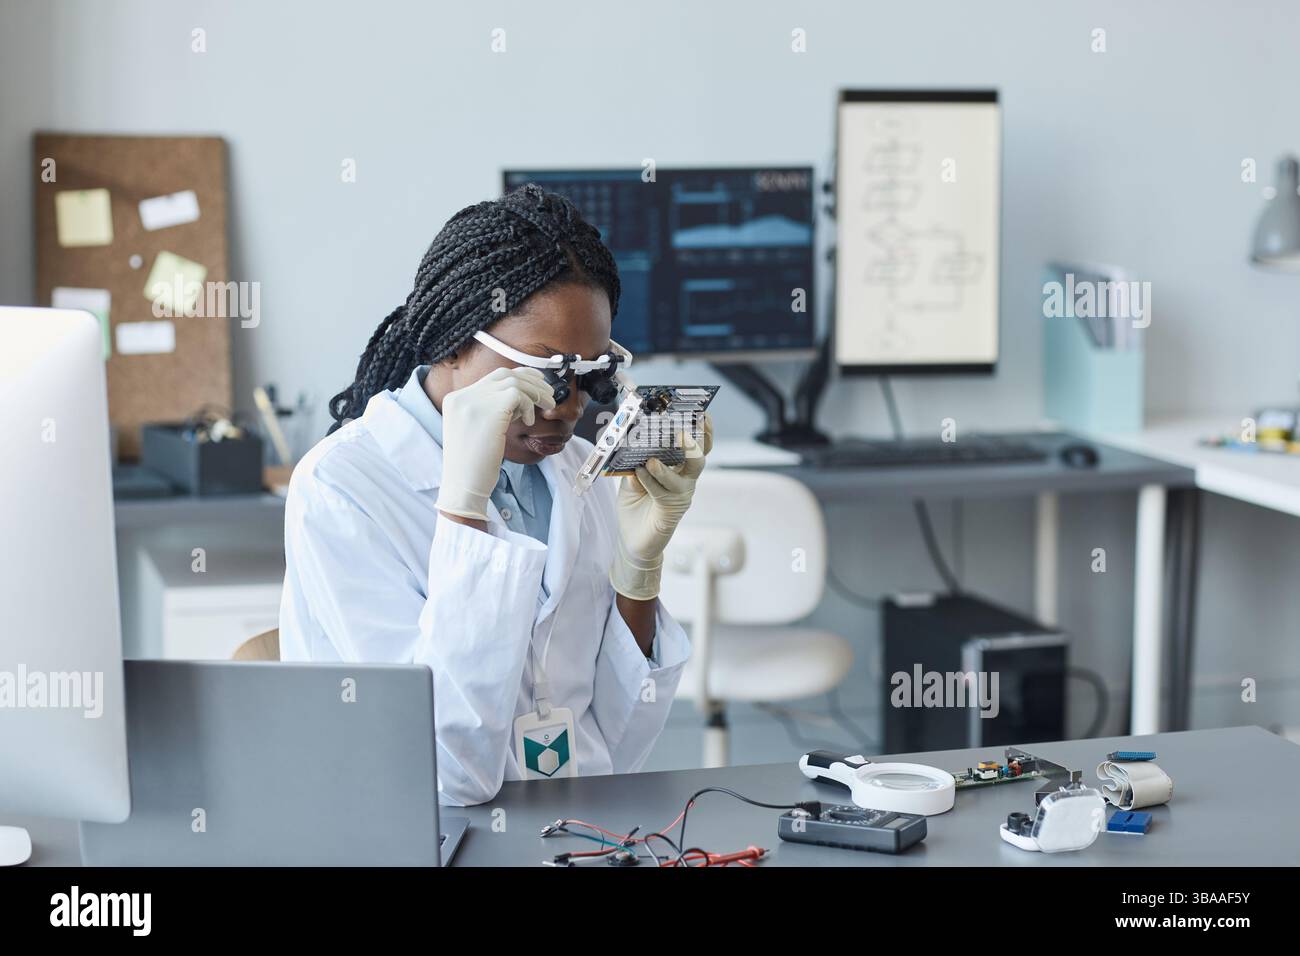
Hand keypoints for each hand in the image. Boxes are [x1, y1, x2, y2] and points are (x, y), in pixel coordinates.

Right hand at [436, 366, 554, 520]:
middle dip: (531, 380)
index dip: (519, 378)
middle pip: (504, 374)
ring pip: (514, 382)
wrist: (463, 486)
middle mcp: (462, 397)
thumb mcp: (474, 430)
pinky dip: (529, 405)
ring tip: (547, 407)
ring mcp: (473, 402)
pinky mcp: (489, 412)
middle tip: (549, 395)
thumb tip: (517, 397)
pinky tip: (530, 423)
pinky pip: (518, 395)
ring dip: (536, 393)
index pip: (492, 377)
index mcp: (456, 400)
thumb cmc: (473, 465)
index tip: (537, 384)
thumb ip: (488, 410)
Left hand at [609, 414, 712, 600]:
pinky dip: (651, 481)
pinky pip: (663, 492)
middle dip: (696, 442)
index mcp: (678, 467)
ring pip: (686, 476)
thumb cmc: (636, 507)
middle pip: (700, 457)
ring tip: (652, 460)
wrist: (633, 541)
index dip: (702, 430)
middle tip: (683, 432)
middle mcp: (685, 479)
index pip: (696, 445)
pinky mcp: (672, 510)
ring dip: (668, 467)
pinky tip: (641, 473)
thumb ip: (635, 463)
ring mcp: (681, 495)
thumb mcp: (631, 479)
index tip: (700, 413)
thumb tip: (634, 448)